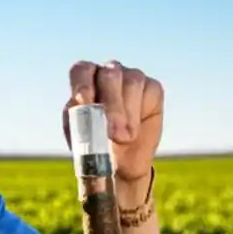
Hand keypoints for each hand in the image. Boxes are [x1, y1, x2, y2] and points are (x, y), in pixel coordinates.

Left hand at [62, 59, 164, 189]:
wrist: (120, 162)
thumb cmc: (95, 145)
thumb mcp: (81, 138)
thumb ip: (80, 125)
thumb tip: (86, 121)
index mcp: (85, 81)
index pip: (81, 71)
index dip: (83, 84)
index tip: (84, 102)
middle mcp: (108, 74)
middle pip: (109, 74)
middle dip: (111, 104)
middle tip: (112, 131)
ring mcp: (131, 78)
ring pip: (132, 81)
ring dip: (128, 113)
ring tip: (123, 139)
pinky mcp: (152, 88)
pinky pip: (150, 91)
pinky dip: (142, 113)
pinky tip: (135, 130)